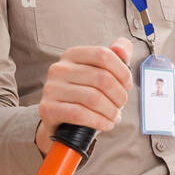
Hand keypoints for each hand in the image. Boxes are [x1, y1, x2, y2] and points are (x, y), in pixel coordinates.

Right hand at [36, 38, 133, 153]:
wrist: (63, 122)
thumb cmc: (87, 95)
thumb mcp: (102, 73)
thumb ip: (116, 56)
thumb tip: (122, 50)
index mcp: (72, 55)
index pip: (103, 55)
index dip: (122, 72)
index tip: (127, 86)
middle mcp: (59, 68)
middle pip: (102, 78)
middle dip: (119, 95)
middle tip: (120, 105)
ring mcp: (51, 88)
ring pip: (93, 98)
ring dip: (111, 111)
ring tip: (114, 116)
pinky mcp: (48, 108)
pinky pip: (80, 114)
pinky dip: (99, 121)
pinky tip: (106, 124)